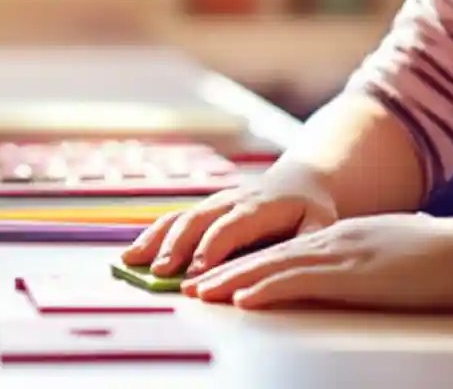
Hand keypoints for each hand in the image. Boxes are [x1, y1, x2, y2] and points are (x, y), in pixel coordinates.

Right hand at [121, 162, 337, 276]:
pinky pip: (172, 220)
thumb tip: (288, 266)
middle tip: (159, 271)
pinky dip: (150, 237)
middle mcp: (229, 201)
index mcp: (258, 206)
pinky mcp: (202, 209)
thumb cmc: (310, 210)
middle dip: (175, 247)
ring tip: (132, 262)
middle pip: (196, 221)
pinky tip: (132, 255)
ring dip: (154, 241)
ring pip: (178, 218)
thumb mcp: (320, 224)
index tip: (195, 272)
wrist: (299, 181)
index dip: (211, 249)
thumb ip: (305, 244)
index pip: (230, 227)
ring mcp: (212, 203)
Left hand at [181, 212, 452, 309]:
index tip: (215, 277)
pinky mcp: (351, 274)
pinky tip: (242, 300)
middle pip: (265, 256)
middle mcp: (330, 242)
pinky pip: (298, 282)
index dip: (244, 264)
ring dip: (231, 281)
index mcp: (338, 238)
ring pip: (271, 267)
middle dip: (223, 271)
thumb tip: (349, 275)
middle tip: (188, 285)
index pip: (280, 252)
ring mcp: (339, 255)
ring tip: (198, 293)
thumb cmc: (440, 257)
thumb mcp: (387, 256)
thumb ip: (360, 262)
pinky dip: (265, 289)